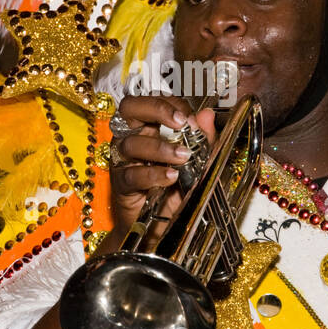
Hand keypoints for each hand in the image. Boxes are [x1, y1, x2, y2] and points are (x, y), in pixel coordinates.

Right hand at [107, 95, 215, 249]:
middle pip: (130, 108)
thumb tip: (206, 114)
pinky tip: (172, 177)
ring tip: (184, 157)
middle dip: (156, 108)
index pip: (152, 100)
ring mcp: (123, 161)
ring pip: (131, 142)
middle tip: (180, 122)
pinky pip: (132, 175)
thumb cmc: (176, 190)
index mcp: (148, 127)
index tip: (190, 116)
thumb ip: (202, 138)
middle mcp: (132, 138)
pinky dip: (154, 175)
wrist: (162, 228)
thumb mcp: (196, 162)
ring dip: (161, 148)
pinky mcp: (121, 185)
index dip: (171, 103)